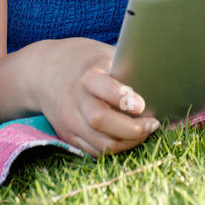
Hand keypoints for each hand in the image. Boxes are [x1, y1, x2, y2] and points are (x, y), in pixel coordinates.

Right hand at [34, 38, 159, 156]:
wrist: (42, 73)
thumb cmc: (83, 61)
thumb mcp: (102, 53)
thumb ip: (125, 66)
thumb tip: (162, 72)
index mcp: (85, 74)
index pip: (100, 86)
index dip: (121, 97)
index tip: (141, 104)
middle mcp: (74, 99)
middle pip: (100, 120)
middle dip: (131, 128)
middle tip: (152, 124)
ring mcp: (69, 121)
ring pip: (100, 143)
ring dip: (128, 142)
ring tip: (146, 132)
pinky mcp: (67, 136)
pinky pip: (94, 151)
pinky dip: (115, 149)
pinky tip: (129, 140)